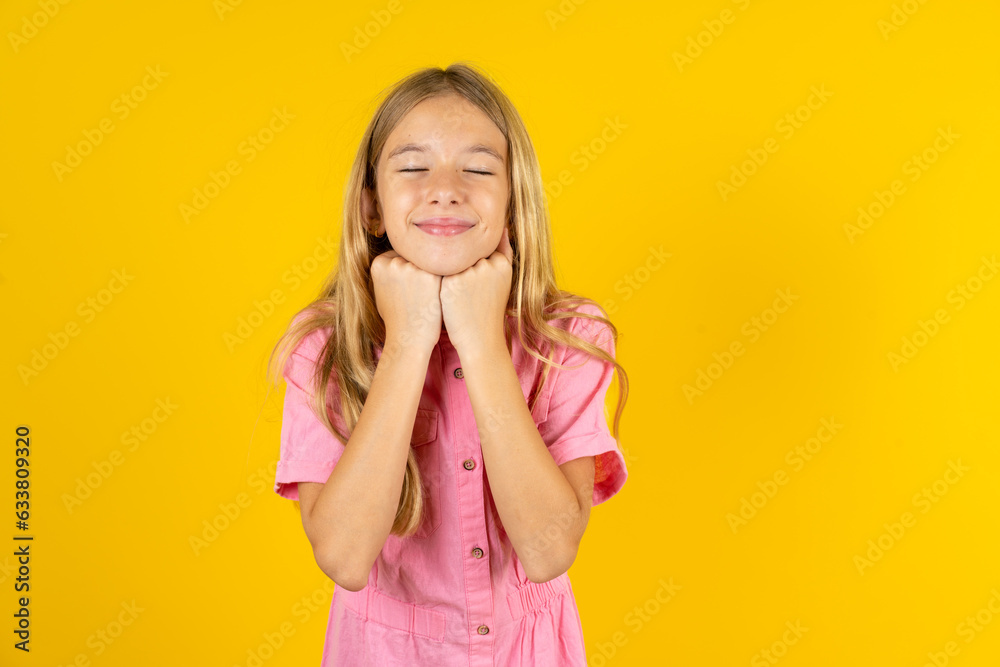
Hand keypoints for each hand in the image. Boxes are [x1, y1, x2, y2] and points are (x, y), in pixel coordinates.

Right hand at [370, 249, 442, 355]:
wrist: (408, 338)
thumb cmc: (396, 317)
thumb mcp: (381, 290)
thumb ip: (388, 271)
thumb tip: (397, 258)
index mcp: (379, 264)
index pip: (398, 253)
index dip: (406, 268)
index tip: (410, 283)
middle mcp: (394, 263)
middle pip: (413, 255)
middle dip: (418, 268)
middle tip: (421, 288)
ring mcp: (413, 268)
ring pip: (428, 260)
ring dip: (432, 271)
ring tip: (429, 293)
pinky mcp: (431, 276)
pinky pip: (442, 269)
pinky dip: (442, 278)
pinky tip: (439, 292)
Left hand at [440, 226, 513, 357]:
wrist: (480, 338)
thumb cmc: (489, 309)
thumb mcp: (503, 279)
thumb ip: (502, 253)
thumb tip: (504, 228)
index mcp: (503, 263)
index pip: (480, 249)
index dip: (473, 264)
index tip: (474, 283)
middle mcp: (487, 264)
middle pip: (464, 253)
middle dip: (462, 269)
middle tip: (465, 292)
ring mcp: (469, 272)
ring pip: (450, 261)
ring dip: (448, 273)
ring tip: (458, 295)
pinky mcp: (451, 282)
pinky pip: (438, 271)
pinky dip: (438, 281)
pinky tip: (446, 297)